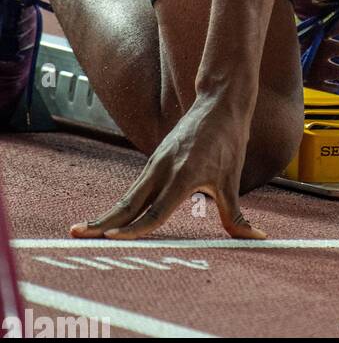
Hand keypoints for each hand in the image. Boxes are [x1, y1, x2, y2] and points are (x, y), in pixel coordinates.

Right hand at [69, 93, 266, 240]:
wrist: (220, 102)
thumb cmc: (229, 141)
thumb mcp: (233, 180)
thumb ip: (235, 215)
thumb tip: (256, 236)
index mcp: (184, 176)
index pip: (156, 211)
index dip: (136, 229)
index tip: (114, 240)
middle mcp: (164, 169)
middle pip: (130, 203)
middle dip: (104, 222)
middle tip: (79, 234)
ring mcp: (157, 163)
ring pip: (129, 195)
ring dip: (108, 214)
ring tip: (83, 230)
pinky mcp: (155, 159)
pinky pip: (136, 187)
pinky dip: (122, 204)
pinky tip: (110, 218)